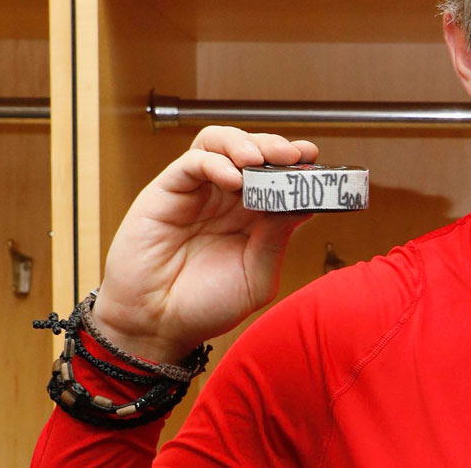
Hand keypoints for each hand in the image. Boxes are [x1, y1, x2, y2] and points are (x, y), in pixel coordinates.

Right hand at [91, 126, 318, 362]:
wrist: (156, 327)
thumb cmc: (206, 305)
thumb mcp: (256, 277)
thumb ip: (276, 239)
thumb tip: (302, 203)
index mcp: (254, 215)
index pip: (278, 174)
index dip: (297, 163)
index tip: (314, 160)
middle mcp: (227, 197)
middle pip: (253, 149)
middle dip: (276, 146)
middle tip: (293, 156)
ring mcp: (198, 192)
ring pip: (220, 143)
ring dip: (244, 143)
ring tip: (260, 160)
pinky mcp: (166, 192)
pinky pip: (192, 162)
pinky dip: (216, 162)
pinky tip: (232, 179)